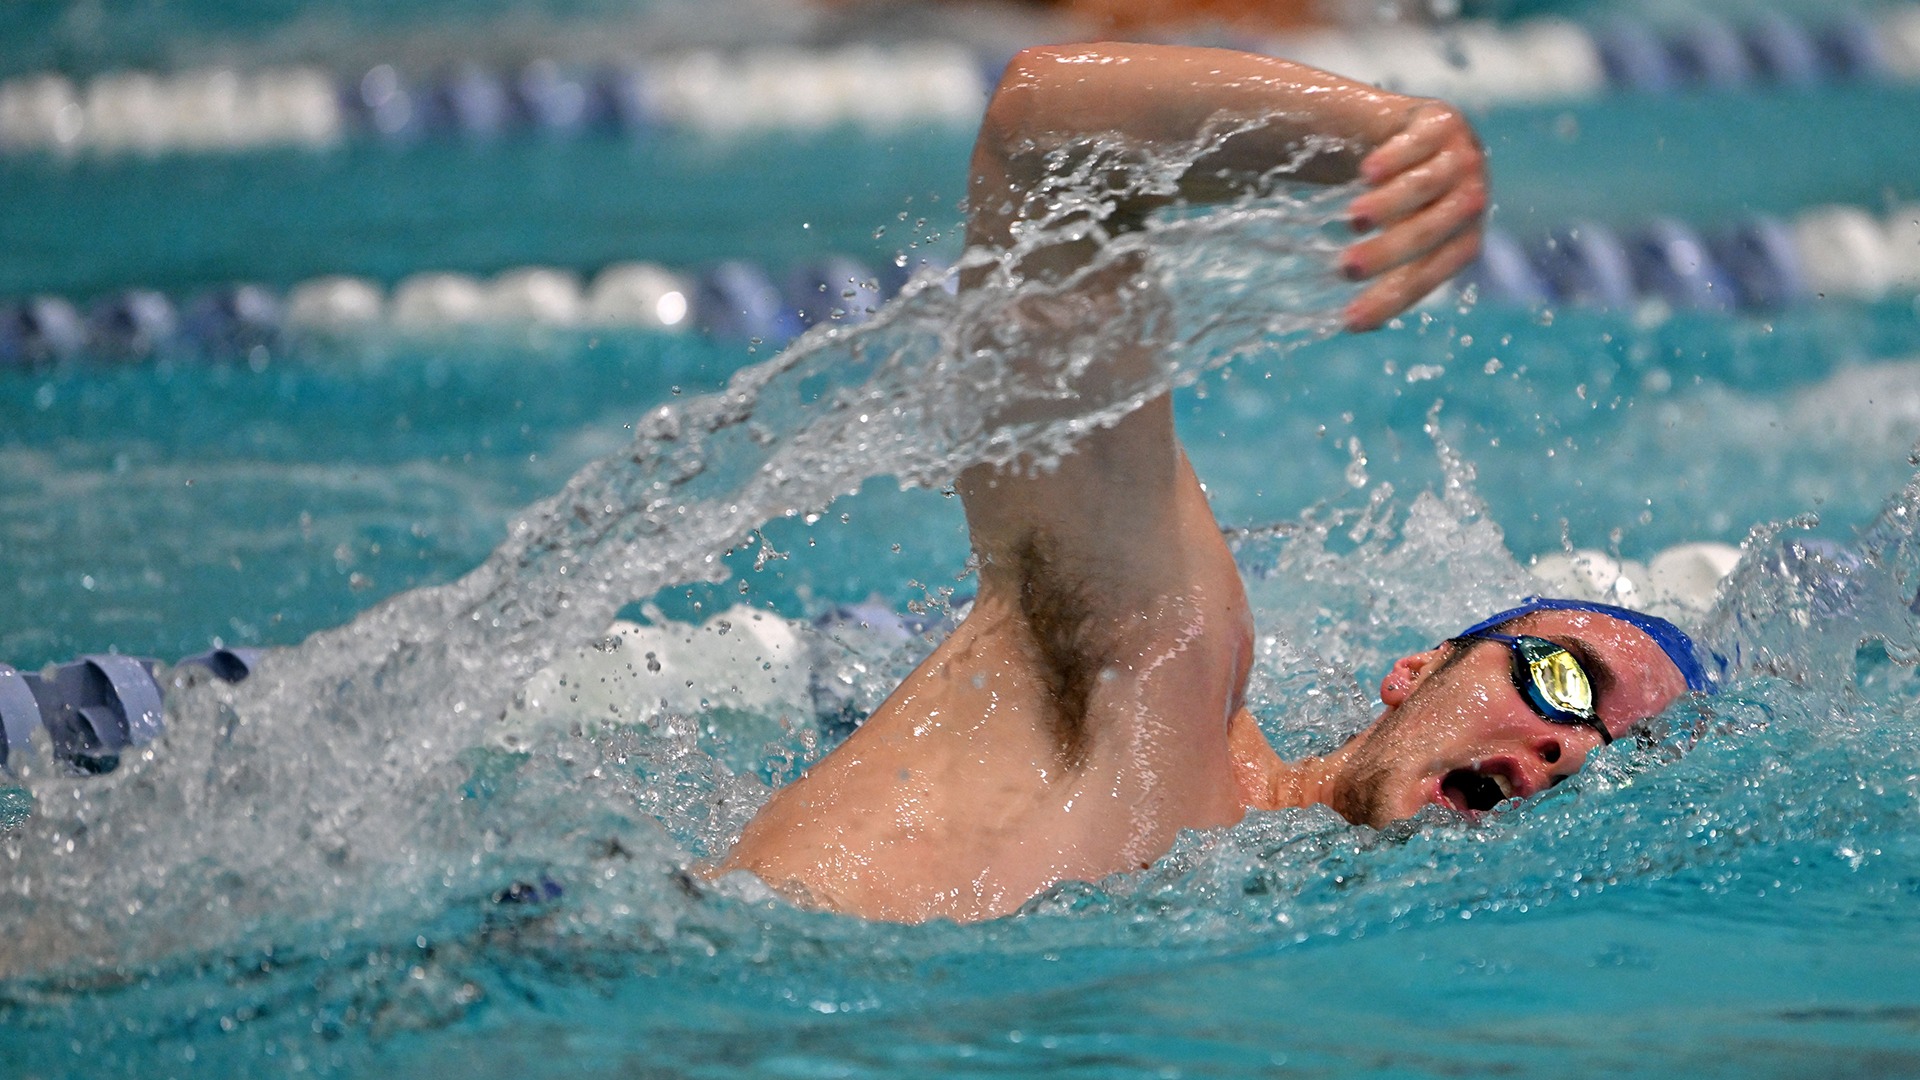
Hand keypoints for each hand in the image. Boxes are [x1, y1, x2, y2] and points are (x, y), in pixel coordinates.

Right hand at [1339, 103, 1486, 331]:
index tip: (1350, 319)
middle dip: (1388, 253)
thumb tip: (1362, 326)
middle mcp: (1471, 196)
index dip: (1394, 298)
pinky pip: (1421, 142)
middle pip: (1432, 230)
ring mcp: (1462, 154)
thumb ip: (1388, 274)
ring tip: (1352, 220)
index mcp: (1465, 235)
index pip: (1433, 272)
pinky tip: (1366, 172)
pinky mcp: (1442, 119)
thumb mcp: (1395, 237)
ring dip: (1391, 205)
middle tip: (1344, 270)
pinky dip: (1396, 159)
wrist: (1400, 132)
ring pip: (1428, 185)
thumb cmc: (1395, 199)